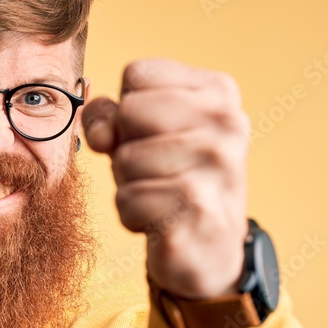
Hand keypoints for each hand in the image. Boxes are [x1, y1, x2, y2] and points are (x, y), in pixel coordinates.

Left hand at [82, 59, 249, 298]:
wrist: (208, 253)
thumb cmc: (171, 183)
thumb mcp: (141, 138)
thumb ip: (112, 117)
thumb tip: (100, 130)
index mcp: (219, 92)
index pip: (137, 74)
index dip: (126, 111)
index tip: (153, 137)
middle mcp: (227, 123)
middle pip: (129, 112)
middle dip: (126, 149)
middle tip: (158, 172)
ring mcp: (218, 164)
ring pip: (125, 158)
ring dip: (129, 185)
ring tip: (162, 196)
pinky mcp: (198, 207)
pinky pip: (127, 199)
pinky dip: (133, 216)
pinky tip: (162, 222)